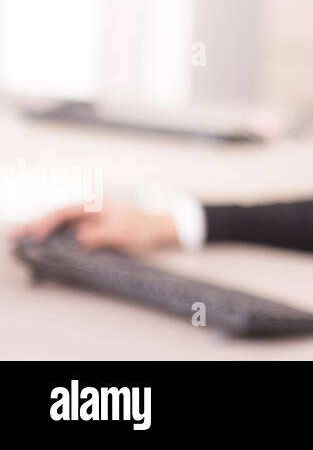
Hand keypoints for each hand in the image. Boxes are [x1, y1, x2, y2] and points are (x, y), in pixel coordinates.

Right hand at [9, 201, 178, 252]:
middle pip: (56, 215)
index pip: (64, 211)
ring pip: (60, 224)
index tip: (35, 234)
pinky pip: (68, 232)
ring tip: (21, 242)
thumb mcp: (122, 233)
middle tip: (15, 238)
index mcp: (95, 204)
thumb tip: (79, 240)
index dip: (47, 222)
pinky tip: (43, 247)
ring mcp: (89, 218)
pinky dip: (54, 238)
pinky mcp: (90, 228)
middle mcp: (89, 208)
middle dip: (35, 225)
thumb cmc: (142, 229)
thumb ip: (101, 235)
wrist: (157, 229)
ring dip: (42, 232)